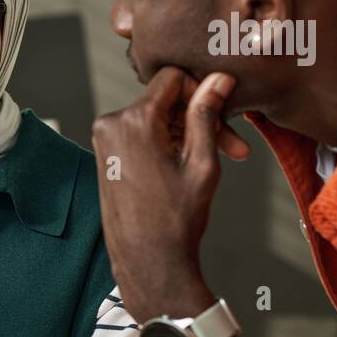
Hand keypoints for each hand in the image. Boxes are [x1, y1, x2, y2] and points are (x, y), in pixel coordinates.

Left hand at [90, 67, 249, 322]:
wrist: (147, 260)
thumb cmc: (176, 217)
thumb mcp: (201, 161)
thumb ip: (207, 114)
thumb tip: (219, 77)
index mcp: (133, 121)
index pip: (172, 77)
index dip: (201, 91)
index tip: (222, 116)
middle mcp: (110, 124)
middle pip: (165, 99)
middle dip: (200, 118)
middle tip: (233, 147)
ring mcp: (104, 139)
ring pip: (156, 117)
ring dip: (188, 133)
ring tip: (218, 161)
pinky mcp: (105, 153)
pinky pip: (141, 133)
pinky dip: (168, 143)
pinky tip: (189, 166)